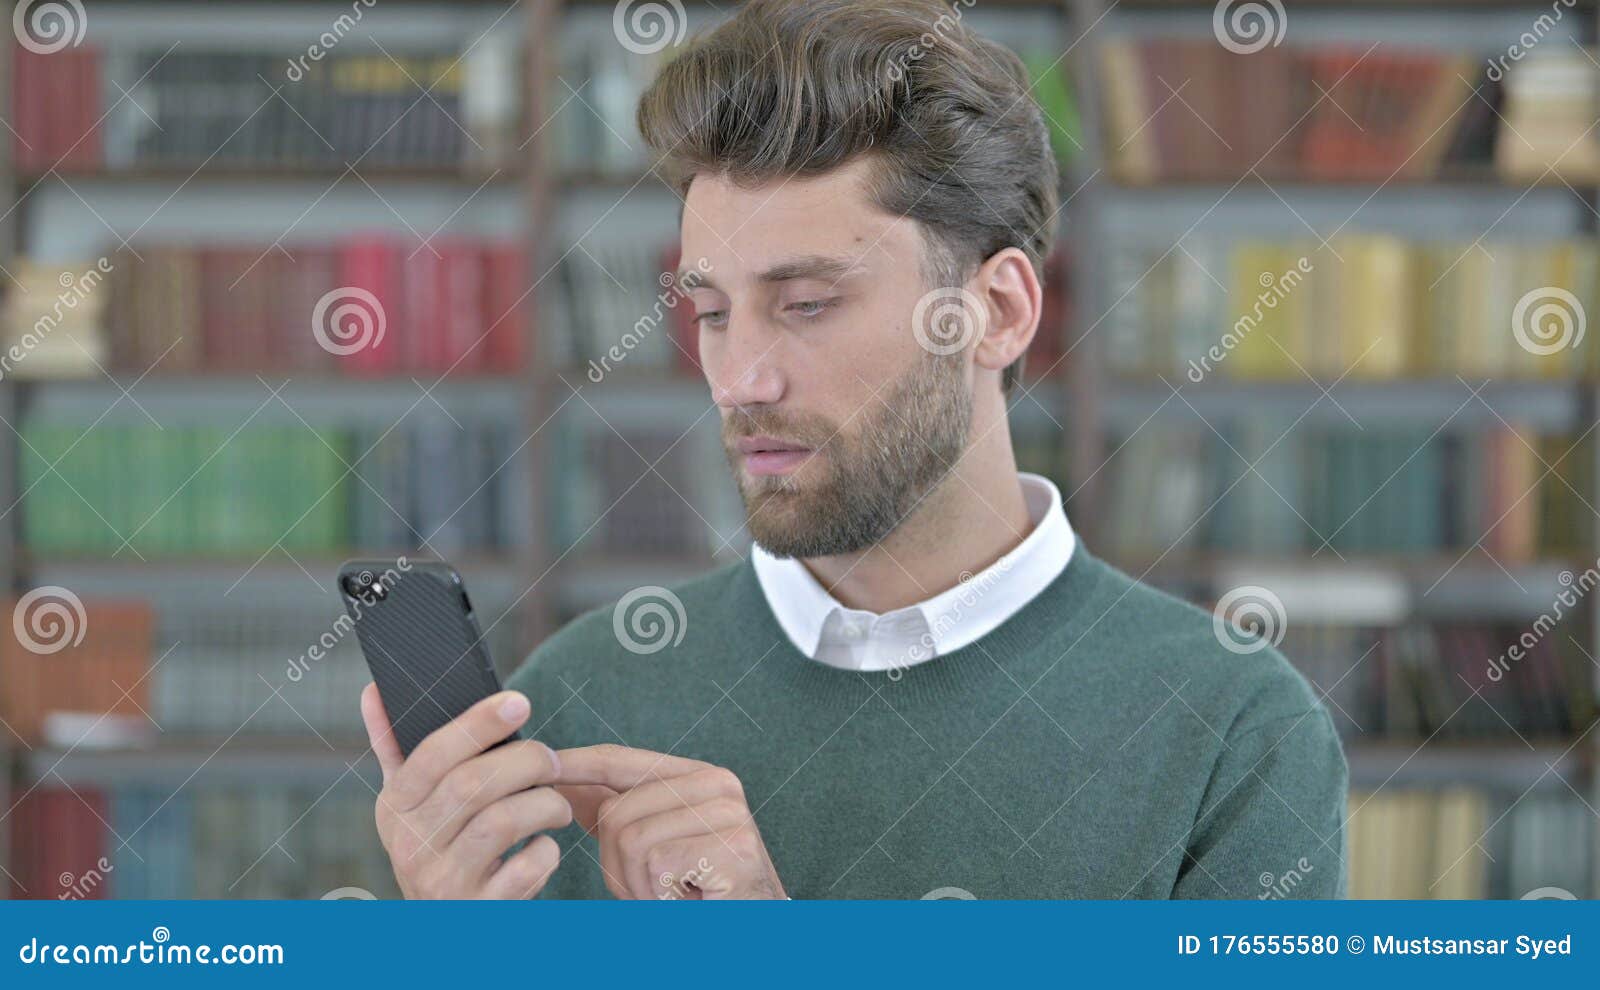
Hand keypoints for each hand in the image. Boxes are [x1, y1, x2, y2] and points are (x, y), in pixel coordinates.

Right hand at [360, 683, 572, 898]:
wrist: (442, 931)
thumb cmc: (436, 850)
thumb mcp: (408, 806)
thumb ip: (395, 748)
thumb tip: (375, 689)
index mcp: (395, 808)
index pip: (431, 754)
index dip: (477, 723)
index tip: (519, 700)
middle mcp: (410, 845)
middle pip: (472, 784)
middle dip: (526, 762)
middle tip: (553, 761)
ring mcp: (442, 883)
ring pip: (501, 823)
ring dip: (544, 804)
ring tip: (557, 804)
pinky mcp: (477, 912)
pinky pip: (524, 870)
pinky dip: (546, 853)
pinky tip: (546, 847)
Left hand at [554, 744, 785, 899]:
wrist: (754, 934)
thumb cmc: (699, 896)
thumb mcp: (650, 848)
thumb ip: (616, 813)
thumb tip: (562, 783)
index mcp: (698, 776)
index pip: (622, 761)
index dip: (577, 765)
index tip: (543, 768)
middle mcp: (718, 784)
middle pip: (616, 811)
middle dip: (617, 865)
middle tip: (655, 888)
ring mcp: (729, 813)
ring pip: (631, 840)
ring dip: (639, 886)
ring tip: (674, 895)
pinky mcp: (732, 845)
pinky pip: (656, 863)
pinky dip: (659, 895)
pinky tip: (687, 900)